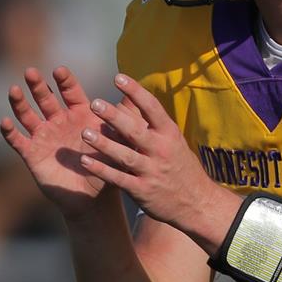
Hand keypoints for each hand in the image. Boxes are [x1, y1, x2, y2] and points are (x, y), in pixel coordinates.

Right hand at [0, 66, 112, 216]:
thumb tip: (138, 90)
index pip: (69, 91)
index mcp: (79, 114)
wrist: (94, 199)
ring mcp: (44, 137)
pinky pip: (18, 141)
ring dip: (19, 103)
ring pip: (28, 115)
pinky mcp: (32, 154)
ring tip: (14, 90)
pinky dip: (10, 132)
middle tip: (31, 72)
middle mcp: (58, 121)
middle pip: (45, 98)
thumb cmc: (108, 167)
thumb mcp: (119, 139)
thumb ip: (126, 115)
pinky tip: (5, 122)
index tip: (59, 70)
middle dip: (37, 85)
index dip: (64, 81)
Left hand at [78, 74, 237, 251]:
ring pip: (125, 156)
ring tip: (85, 133)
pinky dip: (101, 170)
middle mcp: (161, 150)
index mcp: (169, 134)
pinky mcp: (142, 190)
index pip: (152, 108)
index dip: (135, 91)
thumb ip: (151, 124)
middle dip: (114, 117)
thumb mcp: (173, 141)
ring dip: (104, 144)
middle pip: (135, 131)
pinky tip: (85, 161)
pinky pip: (118, 179)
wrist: (196, 203)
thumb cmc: (180, 166)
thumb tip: (126, 102)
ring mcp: (151, 171)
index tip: (118, 77)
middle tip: (94, 103)